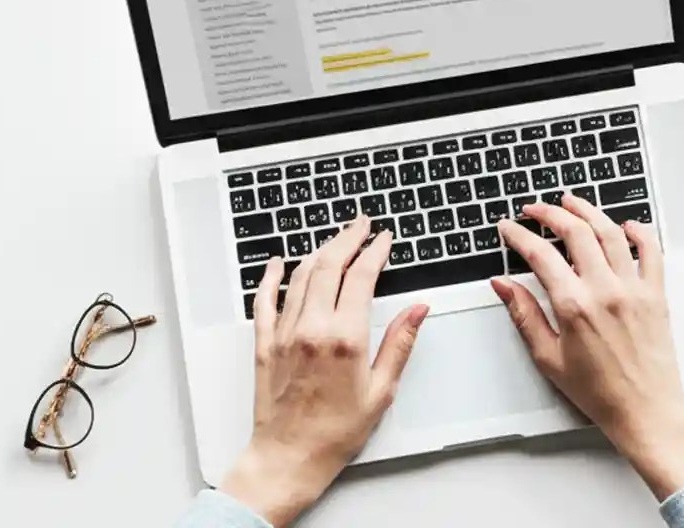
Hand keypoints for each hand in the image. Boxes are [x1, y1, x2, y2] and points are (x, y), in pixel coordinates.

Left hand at [221, 216, 428, 526]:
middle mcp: (312, 328)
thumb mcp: (382, 390)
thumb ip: (400, 343)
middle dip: (348, 238)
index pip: (361, 277)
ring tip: (336, 239)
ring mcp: (285, 333)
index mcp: (345, 338)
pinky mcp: (265, 344)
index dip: (375, 251)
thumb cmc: (336, 433)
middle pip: (329, 265)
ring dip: (320, 251)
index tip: (384, 239)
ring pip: (301, 276)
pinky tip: (278, 262)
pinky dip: (272, 276)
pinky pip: (265, 300)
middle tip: (361, 224)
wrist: (288, 458)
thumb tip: (418, 309)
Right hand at [492, 196, 683, 500]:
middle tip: (536, 209)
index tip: (510, 228)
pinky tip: (626, 225)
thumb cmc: (598, 392)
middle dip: (551, 213)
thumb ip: (524, 315)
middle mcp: (605, 290)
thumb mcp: (548, 358)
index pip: (540, 255)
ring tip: (571, 202)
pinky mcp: (656, 294)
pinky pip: (651, 251)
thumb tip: (502, 285)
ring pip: (611, 232)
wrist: (645, 410)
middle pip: (576, 232)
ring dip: (589, 211)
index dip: (520, 235)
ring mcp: (634, 289)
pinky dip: (639, 232)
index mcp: (574, 306)